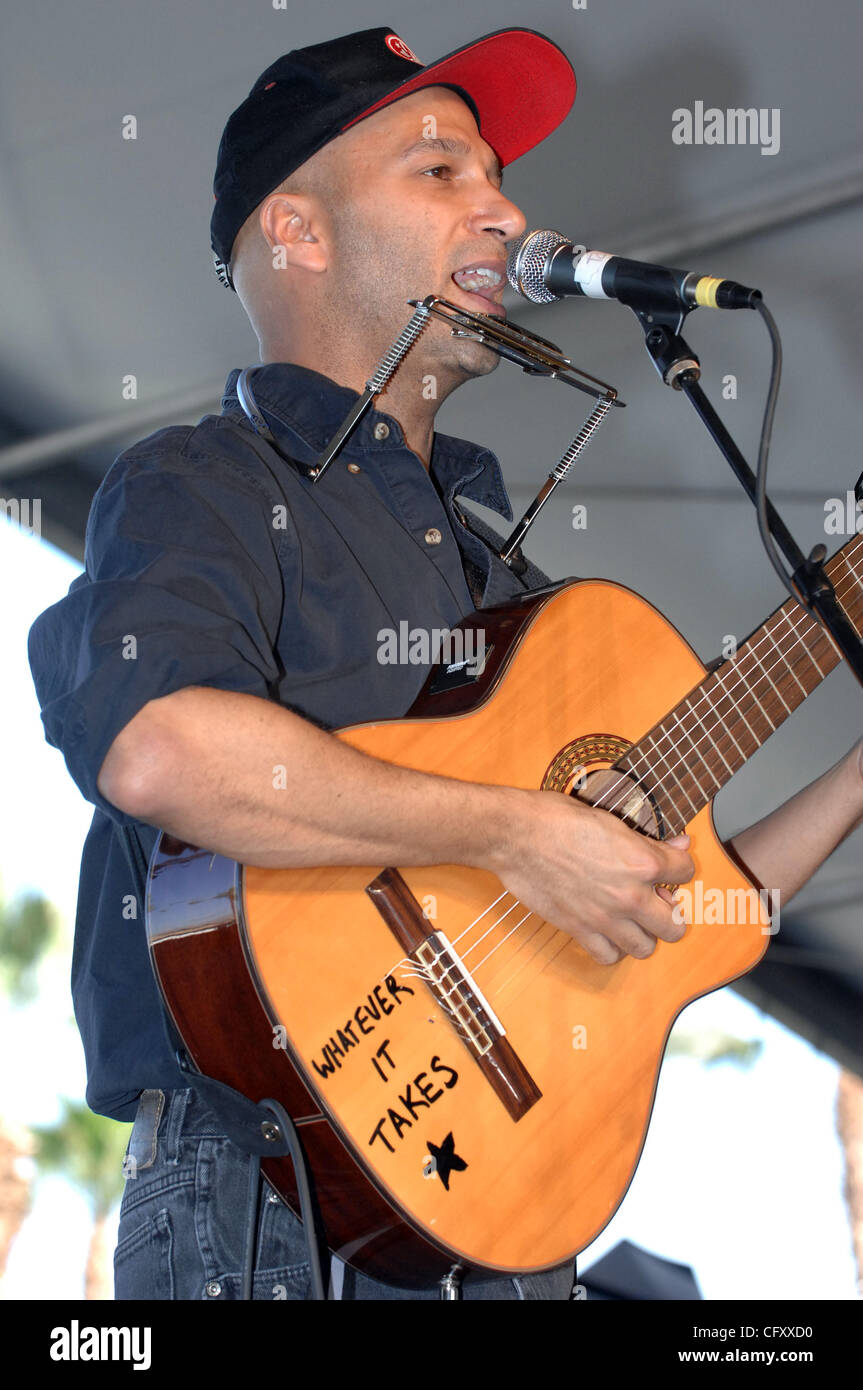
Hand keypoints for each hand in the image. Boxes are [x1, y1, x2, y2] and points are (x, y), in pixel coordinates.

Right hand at [484, 787, 695, 964]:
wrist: (515, 835)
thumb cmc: (556, 819)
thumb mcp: (610, 821)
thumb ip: (647, 841)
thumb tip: (679, 846)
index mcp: (642, 861)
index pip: (686, 872)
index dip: (681, 866)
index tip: (671, 866)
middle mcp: (630, 895)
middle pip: (675, 926)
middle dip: (670, 913)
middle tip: (656, 902)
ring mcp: (605, 917)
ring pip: (646, 948)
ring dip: (643, 934)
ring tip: (632, 920)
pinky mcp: (579, 929)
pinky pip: (609, 956)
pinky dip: (612, 948)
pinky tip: (608, 931)